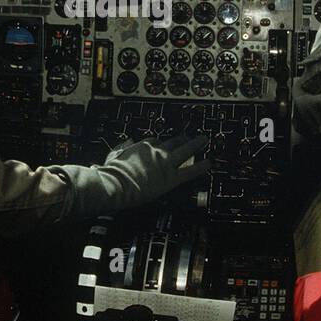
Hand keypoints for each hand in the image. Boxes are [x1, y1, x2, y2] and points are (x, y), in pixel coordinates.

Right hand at [57, 135, 210, 218]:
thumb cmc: (111, 172)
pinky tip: (209, 163)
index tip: (161, 144)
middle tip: (188, 136)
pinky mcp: (171, 178)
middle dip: (181, 139)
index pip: (153, 141)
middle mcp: (155, 151)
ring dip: (196, 144)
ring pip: (184, 150)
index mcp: (141, 146)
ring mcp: (165, 163)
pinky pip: (189, 171)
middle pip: (172, 141)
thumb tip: (127, 141)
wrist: (115, 184)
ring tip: (204, 140)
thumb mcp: (113, 155)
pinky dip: (200, 167)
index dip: (159, 143)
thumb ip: (121, 147)